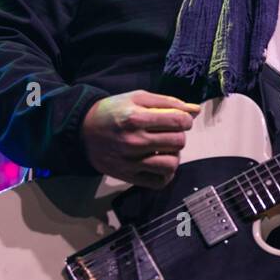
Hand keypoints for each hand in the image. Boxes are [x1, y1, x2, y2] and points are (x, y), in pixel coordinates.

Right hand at [81, 89, 199, 188]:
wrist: (83, 131)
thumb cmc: (113, 111)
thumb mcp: (137, 97)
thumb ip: (168, 102)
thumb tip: (196, 110)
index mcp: (136, 118)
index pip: (179, 121)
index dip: (185, 120)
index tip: (178, 120)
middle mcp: (134, 141)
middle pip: (178, 142)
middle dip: (179, 135)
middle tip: (168, 133)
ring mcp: (131, 162)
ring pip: (172, 164)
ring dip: (174, 155)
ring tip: (165, 149)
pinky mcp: (128, 176)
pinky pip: (159, 182)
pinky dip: (165, 174)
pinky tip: (160, 163)